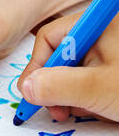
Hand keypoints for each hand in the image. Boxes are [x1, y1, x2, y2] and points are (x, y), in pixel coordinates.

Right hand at [19, 6, 118, 122]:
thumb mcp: (97, 88)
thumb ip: (57, 86)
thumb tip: (26, 87)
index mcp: (97, 25)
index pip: (49, 38)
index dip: (36, 66)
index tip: (32, 92)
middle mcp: (103, 34)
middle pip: (61, 57)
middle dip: (56, 86)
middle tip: (58, 109)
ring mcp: (111, 52)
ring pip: (75, 71)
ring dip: (72, 95)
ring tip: (85, 110)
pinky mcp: (116, 70)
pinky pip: (91, 80)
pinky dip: (89, 96)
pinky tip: (99, 108)